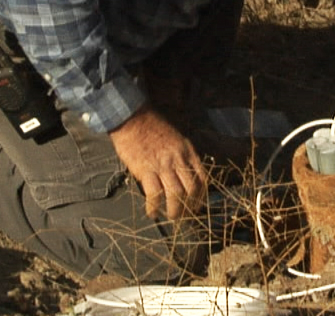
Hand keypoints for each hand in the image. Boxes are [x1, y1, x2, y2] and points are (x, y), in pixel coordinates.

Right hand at [109, 104, 207, 219]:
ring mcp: (163, 165)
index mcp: (187, 151)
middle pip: (191, 189)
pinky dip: (154, 207)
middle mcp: (179, 159)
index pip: (202, 178)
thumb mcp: (175, 138)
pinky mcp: (146, 170)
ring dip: (175, 210)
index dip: (202, 195)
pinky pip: (155, 194)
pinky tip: (152, 212)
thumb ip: (181, 156)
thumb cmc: (152, 126)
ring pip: (176, 195)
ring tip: (170, 216)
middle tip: (185, 216)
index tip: (198, 205)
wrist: (132, 118)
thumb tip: (182, 175)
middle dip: (190, 207)